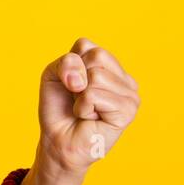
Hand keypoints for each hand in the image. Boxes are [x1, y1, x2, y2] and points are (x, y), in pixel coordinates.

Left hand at [37, 37, 140, 181]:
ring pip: (96, 76)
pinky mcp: (128, 111)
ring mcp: (130, 94)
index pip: (86, 45)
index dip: (68, 65)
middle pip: (96, 56)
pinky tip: (90, 119)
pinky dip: (83, 108)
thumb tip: (84, 79)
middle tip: (78, 98)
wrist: (58, 139)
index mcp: (109, 66)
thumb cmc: (58, 108)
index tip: (69, 85)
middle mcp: (124, 78)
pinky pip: (95, 95)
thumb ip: (66, 63)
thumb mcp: (53, 75)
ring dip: (79, 97)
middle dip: (75, 79)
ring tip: (85, 110)